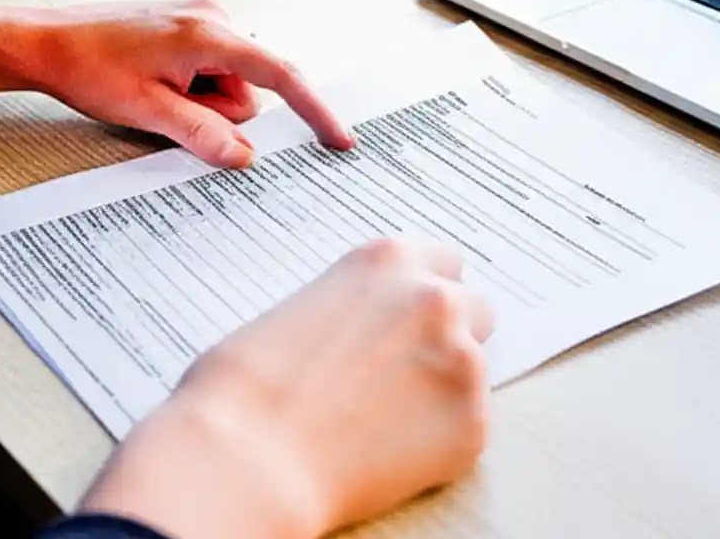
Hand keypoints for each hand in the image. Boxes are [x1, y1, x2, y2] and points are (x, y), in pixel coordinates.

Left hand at [0, 0, 353, 167]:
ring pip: (230, 83)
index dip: (315, 112)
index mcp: (211, 34)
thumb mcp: (148, 112)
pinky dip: (194, 88)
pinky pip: (212, 69)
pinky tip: (156, 85)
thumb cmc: (88, 67)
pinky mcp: (187, 26)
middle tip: (171, 111)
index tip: (339, 140)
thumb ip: (203, 135)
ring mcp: (201, 19)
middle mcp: (214, 18)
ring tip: (155, 95)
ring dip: (203, 102)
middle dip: (222, 112)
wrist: (42, 41)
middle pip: (251, 87)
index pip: (282, 76)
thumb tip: (246, 157)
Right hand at [78, 237, 494, 538]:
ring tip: (380, 420)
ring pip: (473, 371)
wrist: (247, 458)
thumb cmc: (245, 390)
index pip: (444, 262)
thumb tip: (369, 330)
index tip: (414, 319)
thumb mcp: (300, 308)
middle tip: (404, 372)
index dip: (426, 294)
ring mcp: (463, 362)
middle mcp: (436, 301)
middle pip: (474, 308)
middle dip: (447, 336)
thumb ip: (356, 307)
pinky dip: (436, 442)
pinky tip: (384, 452)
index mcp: (389, 261)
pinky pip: (465, 428)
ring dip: (442, 388)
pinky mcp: (472, 424)